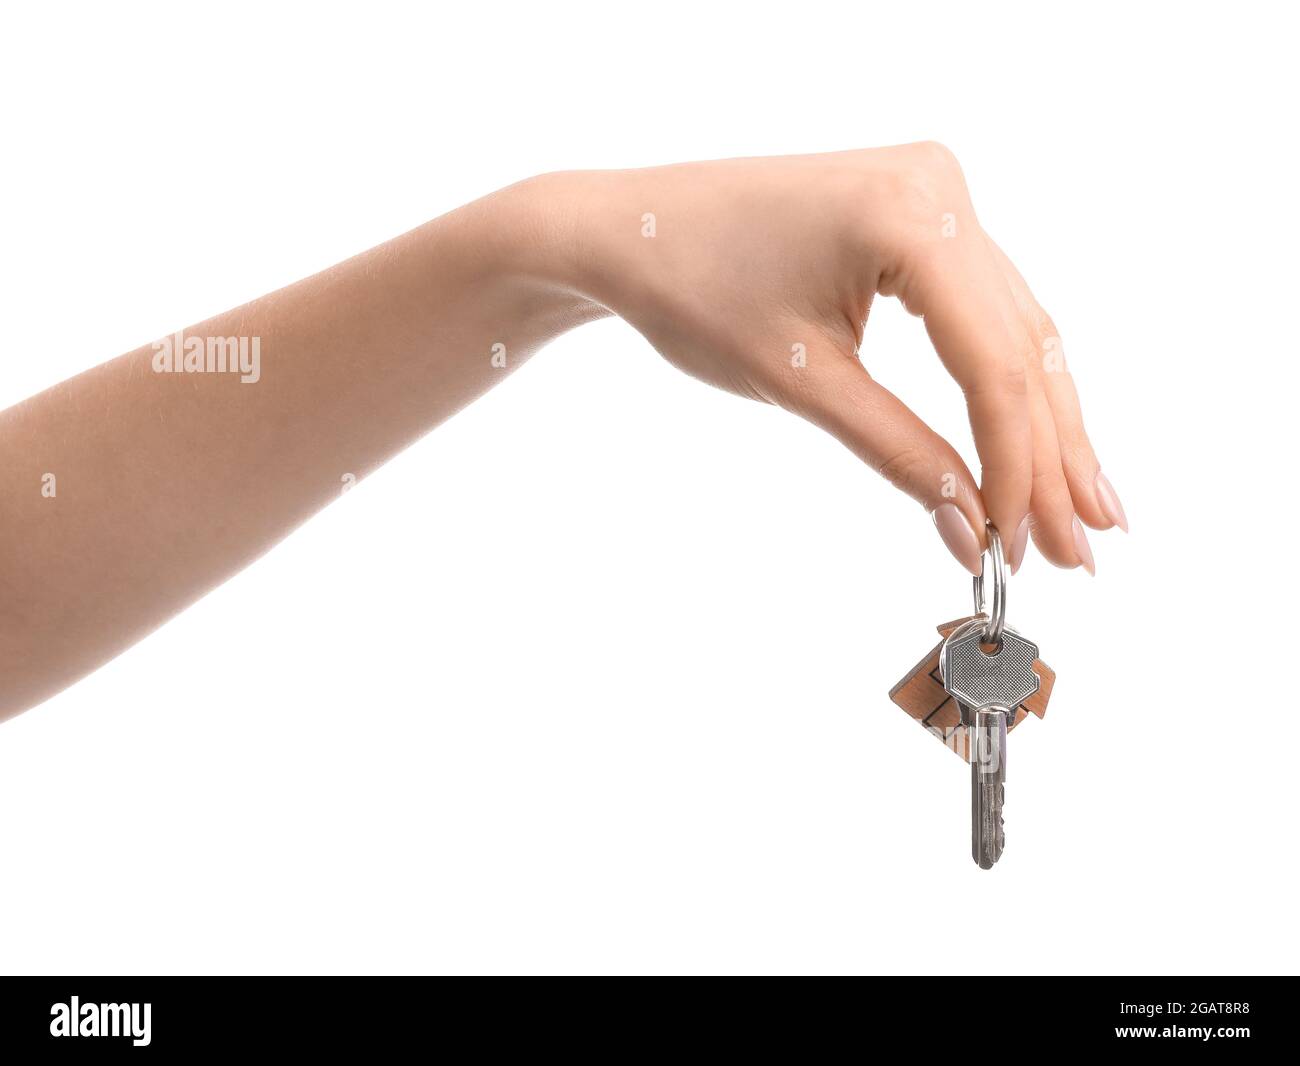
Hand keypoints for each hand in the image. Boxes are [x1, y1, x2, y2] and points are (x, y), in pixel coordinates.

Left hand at [540, 143, 1126, 572]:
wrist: (630, 232)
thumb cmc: (693, 294)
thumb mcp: (803, 383)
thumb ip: (899, 454)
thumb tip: (976, 533)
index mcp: (911, 214)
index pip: (994, 363)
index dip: (1018, 465)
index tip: (1025, 546)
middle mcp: (941, 187)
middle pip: (1021, 347)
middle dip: (1050, 457)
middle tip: (1082, 550)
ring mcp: (936, 191)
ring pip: (1014, 329)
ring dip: (1042, 424)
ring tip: (1080, 513)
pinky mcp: (922, 210)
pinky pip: (982, 307)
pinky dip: (1002, 379)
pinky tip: (1038, 439)